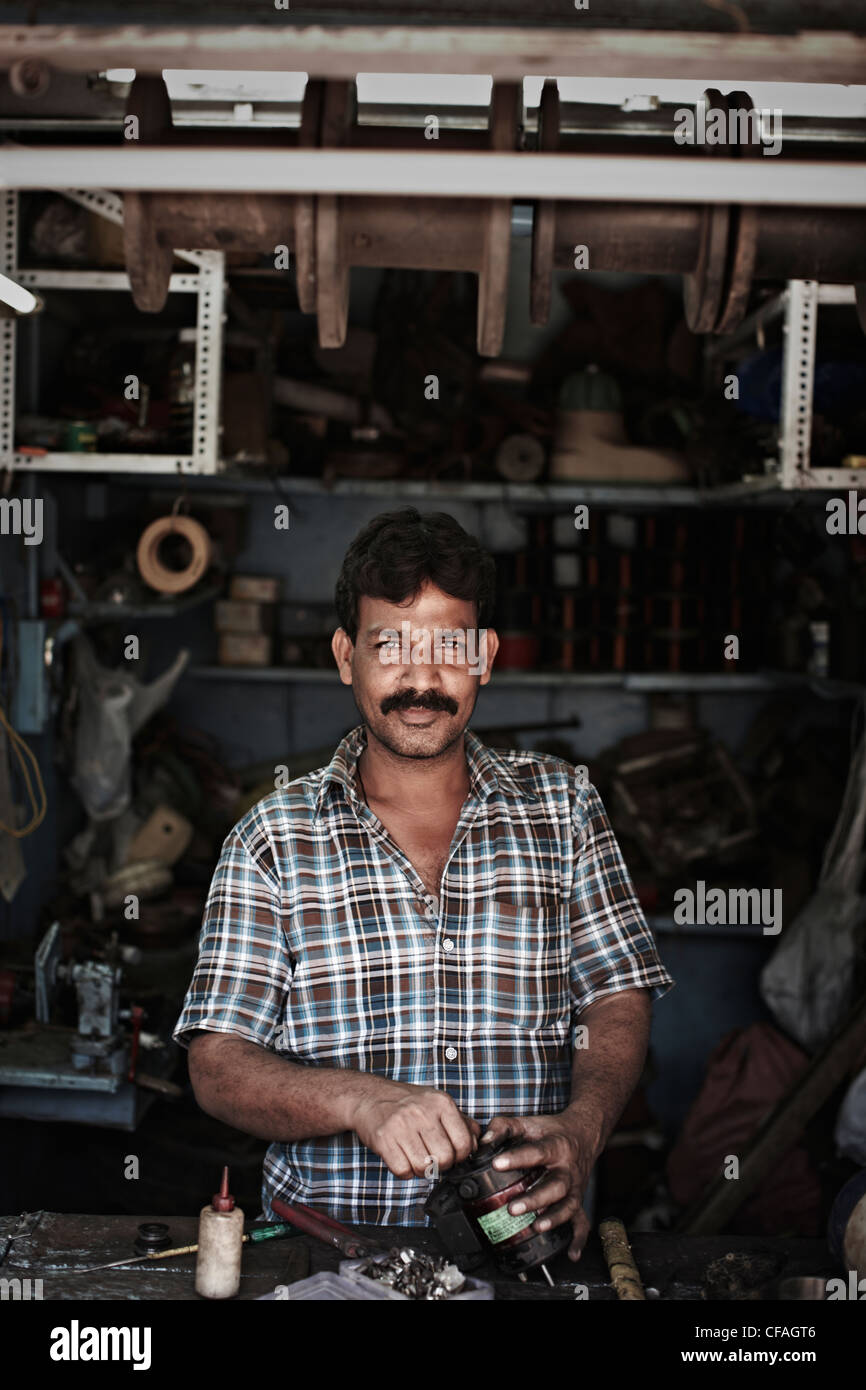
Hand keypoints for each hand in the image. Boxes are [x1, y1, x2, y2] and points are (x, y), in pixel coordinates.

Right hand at [351, 1079, 479, 1179]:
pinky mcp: (384, 1139)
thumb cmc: (407, 1102)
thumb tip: (477, 1143)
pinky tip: (401, 1157)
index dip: (460, 1156)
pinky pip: (403, 1171)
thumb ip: (461, 1122)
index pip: (464, 1143)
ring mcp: (402, 1125)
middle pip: (445, 1159)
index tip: (451, 1154)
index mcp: (441, 1103)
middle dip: (440, 1165)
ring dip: (421, 1169)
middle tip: (431, 1157)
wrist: (369, 1097)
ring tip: (415, 1156)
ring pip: (424, 1168)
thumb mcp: (437, 1102)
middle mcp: (423, 1112)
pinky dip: (404, 1171)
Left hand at [481, 1111, 598, 1259]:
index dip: (517, 1158)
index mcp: (556, 1147)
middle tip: (513, 1208)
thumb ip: (503, 1127)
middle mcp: (568, 1169)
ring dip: (553, 1219)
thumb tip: (483, 1141)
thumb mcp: (528, 1122)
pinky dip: (578, 1239)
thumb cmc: (552, 1131)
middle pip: (555, 1186)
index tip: (497, 1163)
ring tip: (536, 1227)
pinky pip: (582, 1222)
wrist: (583, 1135)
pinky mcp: (577, 1200)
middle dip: (535, 1199)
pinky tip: (571, 1253)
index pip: (537, 1152)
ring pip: (568, 1206)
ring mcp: (575, 1187)